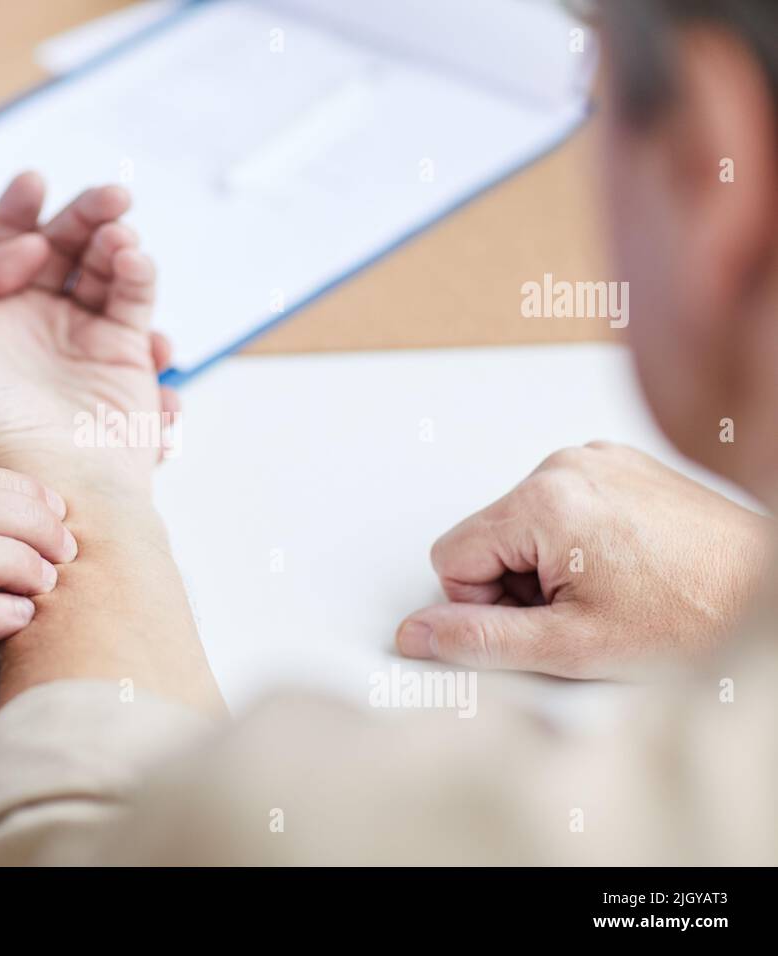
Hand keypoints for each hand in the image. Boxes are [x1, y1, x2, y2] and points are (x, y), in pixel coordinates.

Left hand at [0, 180, 173, 493]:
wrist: (45, 493)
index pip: (4, 240)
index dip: (20, 207)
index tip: (33, 183)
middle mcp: (31, 322)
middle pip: (63, 244)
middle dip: (86, 214)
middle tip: (110, 195)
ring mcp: (79, 338)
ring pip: (103, 266)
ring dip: (116, 240)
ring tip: (120, 236)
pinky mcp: (123, 357)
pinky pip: (134, 300)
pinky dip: (139, 275)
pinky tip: (133, 264)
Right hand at [395, 442, 769, 678]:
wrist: (772, 595)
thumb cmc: (694, 617)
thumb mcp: (572, 647)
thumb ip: (479, 642)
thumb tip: (417, 634)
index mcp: (545, 500)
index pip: (450, 557)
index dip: (482, 605)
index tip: (539, 620)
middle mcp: (566, 465)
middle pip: (486, 537)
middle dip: (518, 583)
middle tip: (582, 610)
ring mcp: (596, 460)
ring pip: (521, 524)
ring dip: (547, 565)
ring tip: (608, 589)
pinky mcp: (621, 464)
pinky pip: (561, 506)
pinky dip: (576, 543)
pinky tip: (621, 568)